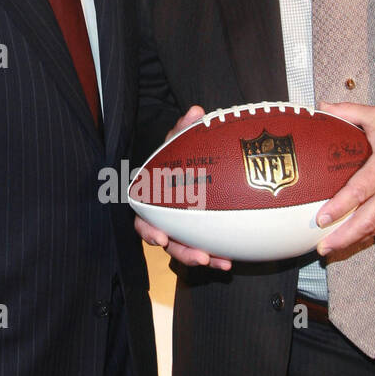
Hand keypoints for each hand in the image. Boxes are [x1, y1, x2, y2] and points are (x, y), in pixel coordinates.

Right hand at [133, 105, 232, 270]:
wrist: (187, 166)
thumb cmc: (175, 156)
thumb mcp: (176, 141)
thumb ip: (182, 129)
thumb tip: (195, 112)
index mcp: (151, 201)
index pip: (143, 220)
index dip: (150, 231)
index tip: (161, 238)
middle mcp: (162, 220)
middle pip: (167, 243)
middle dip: (182, 252)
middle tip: (200, 257)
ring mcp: (179, 229)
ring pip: (186, 250)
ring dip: (202, 258)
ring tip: (221, 263)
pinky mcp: (196, 235)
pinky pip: (204, 248)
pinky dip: (216, 254)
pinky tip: (231, 261)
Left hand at [314, 103, 374, 255]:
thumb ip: (349, 112)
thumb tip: (323, 107)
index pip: (360, 191)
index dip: (340, 207)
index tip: (322, 218)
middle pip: (368, 220)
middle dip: (344, 237)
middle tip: (323, 247)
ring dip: (355, 239)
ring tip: (333, 246)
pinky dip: (370, 232)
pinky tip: (355, 236)